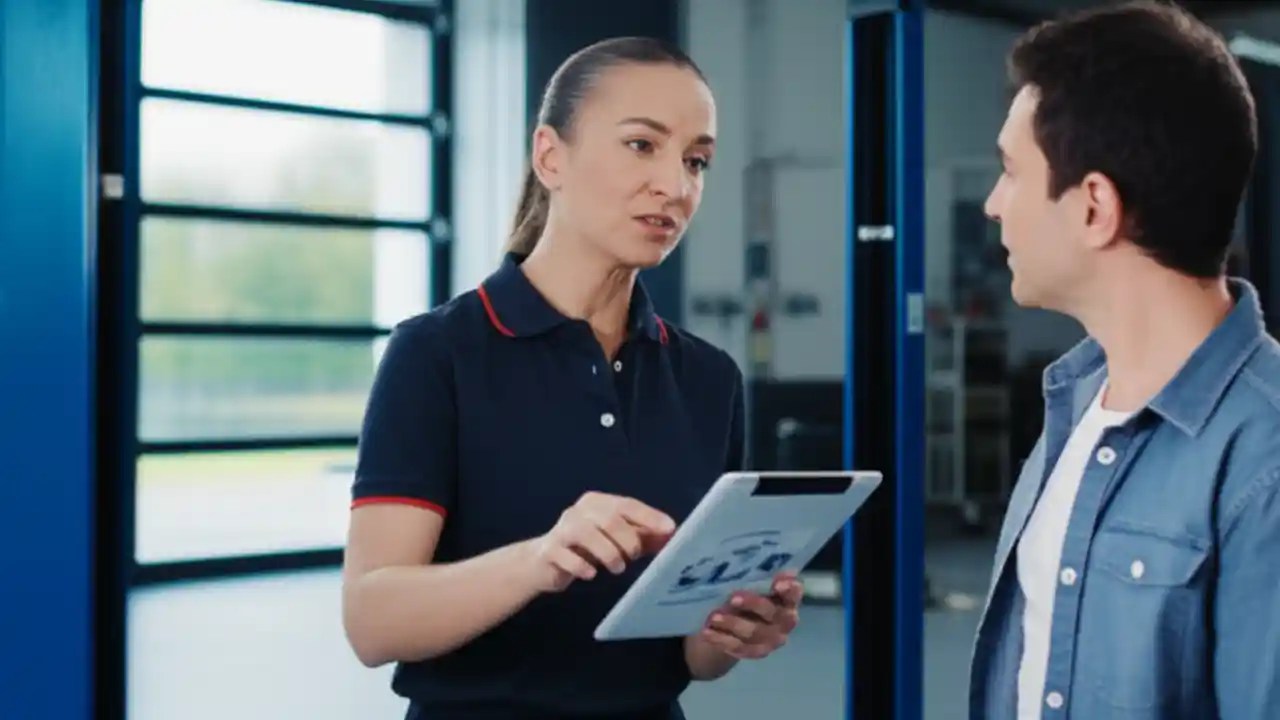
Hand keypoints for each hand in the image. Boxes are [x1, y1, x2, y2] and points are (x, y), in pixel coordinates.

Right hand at [525, 492, 675, 593]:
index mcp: (597, 503)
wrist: (543, 563)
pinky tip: (591, 574)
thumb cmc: (586, 549)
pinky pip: (566, 556)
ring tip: (617, 568)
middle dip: (628, 540)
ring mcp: (561, 530)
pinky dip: (582, 566)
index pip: (627, 505)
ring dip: (609, 554)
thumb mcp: (616, 540)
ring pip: (587, 534)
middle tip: (633, 557)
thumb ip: (643, 537)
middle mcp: (578, 511)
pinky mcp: (549, 550)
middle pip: (609, 519)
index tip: (670, 529)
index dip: (650, 517)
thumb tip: (673, 535)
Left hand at [698, 572, 803, 659]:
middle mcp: (786, 621)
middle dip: (752, 604)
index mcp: (788, 601)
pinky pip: (739, 647)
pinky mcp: (757, 652)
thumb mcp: (753, 585)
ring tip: (713, 617)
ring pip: (753, 632)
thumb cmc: (750, 597)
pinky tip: (708, 633)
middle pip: (771, 613)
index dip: (790, 589)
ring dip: (732, 624)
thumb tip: (770, 566)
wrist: (739, 626)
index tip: (777, 584)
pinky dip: (722, 639)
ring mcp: (773, 639)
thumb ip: (760, 577)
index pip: (794, 594)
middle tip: (732, 598)